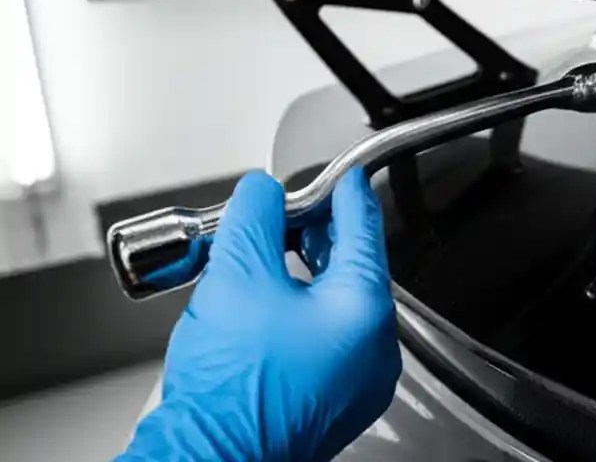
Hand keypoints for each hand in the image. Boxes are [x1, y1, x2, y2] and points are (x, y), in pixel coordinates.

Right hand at [117, 169, 400, 461]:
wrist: (208, 461)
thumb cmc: (229, 391)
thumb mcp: (236, 276)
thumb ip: (255, 218)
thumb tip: (263, 192)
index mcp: (366, 310)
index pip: (365, 228)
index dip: (346, 192)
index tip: (342, 174)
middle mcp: (375, 348)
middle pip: (354, 266)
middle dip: (317, 234)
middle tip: (285, 214)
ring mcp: (359, 381)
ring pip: (340, 304)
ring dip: (307, 273)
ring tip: (268, 256)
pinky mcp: (335, 402)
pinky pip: (330, 340)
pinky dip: (304, 312)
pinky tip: (270, 305)